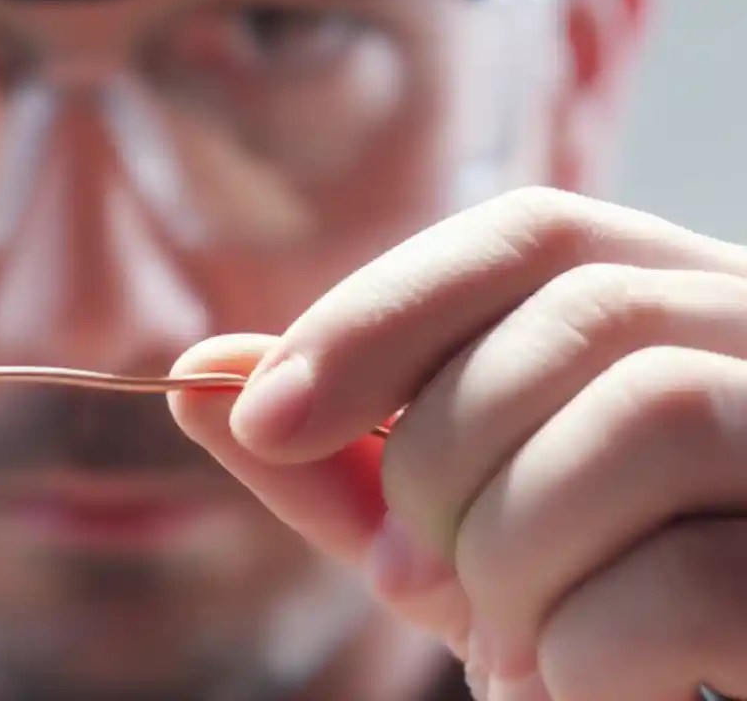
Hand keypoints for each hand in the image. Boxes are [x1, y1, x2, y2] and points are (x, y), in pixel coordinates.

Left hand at [169, 188, 746, 699]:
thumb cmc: (592, 616)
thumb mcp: (455, 534)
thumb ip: (343, 459)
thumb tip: (204, 374)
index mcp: (684, 312)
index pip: (532, 235)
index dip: (378, 313)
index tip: (262, 413)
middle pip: (578, 315)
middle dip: (439, 460)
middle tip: (408, 579)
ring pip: (646, 417)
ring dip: (511, 557)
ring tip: (504, 648)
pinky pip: (688, 577)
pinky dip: (581, 654)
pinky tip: (574, 686)